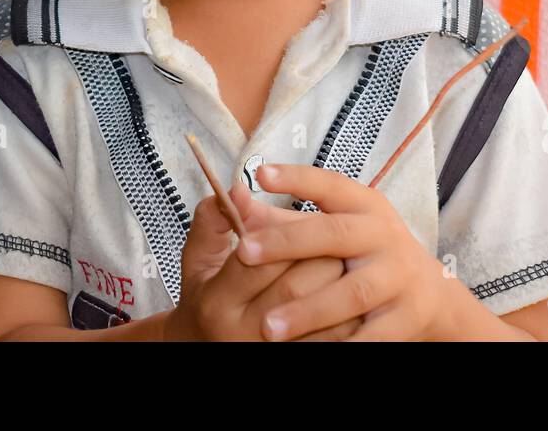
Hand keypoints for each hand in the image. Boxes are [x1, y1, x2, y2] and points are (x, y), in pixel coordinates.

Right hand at [165, 180, 357, 340]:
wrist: (206, 347)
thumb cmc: (207, 298)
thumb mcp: (198, 259)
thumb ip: (213, 221)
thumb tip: (239, 189)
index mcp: (217, 301)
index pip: (261, 261)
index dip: (288, 235)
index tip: (306, 220)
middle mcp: (243, 332)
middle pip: (294, 287)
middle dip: (321, 255)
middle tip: (337, 238)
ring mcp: (271, 352)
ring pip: (320, 316)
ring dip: (340, 284)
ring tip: (346, 263)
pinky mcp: (293, 359)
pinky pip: (332, 340)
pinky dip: (348, 316)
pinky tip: (350, 296)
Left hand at [234, 164, 466, 341]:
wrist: (431, 293)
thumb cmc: (365, 254)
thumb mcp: (335, 228)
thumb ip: (285, 219)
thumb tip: (235, 198)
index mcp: (365, 207)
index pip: (330, 185)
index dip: (297, 178)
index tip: (259, 174)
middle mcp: (384, 235)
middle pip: (335, 234)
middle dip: (287, 242)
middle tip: (242, 253)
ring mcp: (398, 277)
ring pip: (352, 292)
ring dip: (309, 310)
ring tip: (268, 326)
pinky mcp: (405, 317)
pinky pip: (370, 336)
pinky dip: (342, 345)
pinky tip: (309, 352)